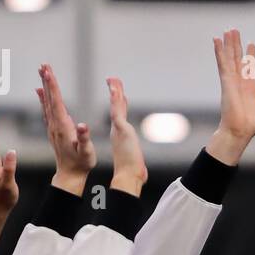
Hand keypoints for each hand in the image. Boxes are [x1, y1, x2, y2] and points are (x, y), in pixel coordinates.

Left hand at [36, 63, 94, 188]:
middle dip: (47, 81)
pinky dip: (43, 98)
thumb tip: (83, 125)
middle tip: (43, 65)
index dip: (52, 86)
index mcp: (62, 126)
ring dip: (45, 86)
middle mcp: (55, 124)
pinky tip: (40, 91)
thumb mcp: (86, 152)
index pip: (56, 101)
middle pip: (49, 98)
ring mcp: (53, 127)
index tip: (48, 72)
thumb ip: (84, 138)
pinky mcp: (54, 129)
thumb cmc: (81, 164)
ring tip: (42, 71)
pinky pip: (47, 109)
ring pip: (47, 102)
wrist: (70, 175)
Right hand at [107, 77, 147, 194]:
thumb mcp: (134, 160)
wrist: (129, 175)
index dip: (118, 102)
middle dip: (115, 92)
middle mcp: (118, 129)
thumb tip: (142, 169)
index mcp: (121, 134)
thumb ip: (136, 160)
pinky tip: (114, 90)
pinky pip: (117, 111)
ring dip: (115, 91)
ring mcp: (119, 129)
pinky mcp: (121, 130)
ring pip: (117, 106)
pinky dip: (115, 100)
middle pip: (118, 106)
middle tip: (112, 79)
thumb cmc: (131, 170)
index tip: (117, 92)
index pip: (120, 114)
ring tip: (112, 79)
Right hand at [210, 29, 254, 162]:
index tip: (251, 44)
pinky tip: (216, 40)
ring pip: (229, 58)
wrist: (241, 131)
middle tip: (234, 30)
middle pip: (237, 58)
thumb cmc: (252, 125)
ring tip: (227, 30)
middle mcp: (239, 82)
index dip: (250, 55)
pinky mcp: (226, 81)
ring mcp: (231, 80)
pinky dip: (219, 51)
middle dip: (236, 45)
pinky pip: (222, 63)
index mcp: (249, 87)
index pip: (249, 66)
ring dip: (228, 44)